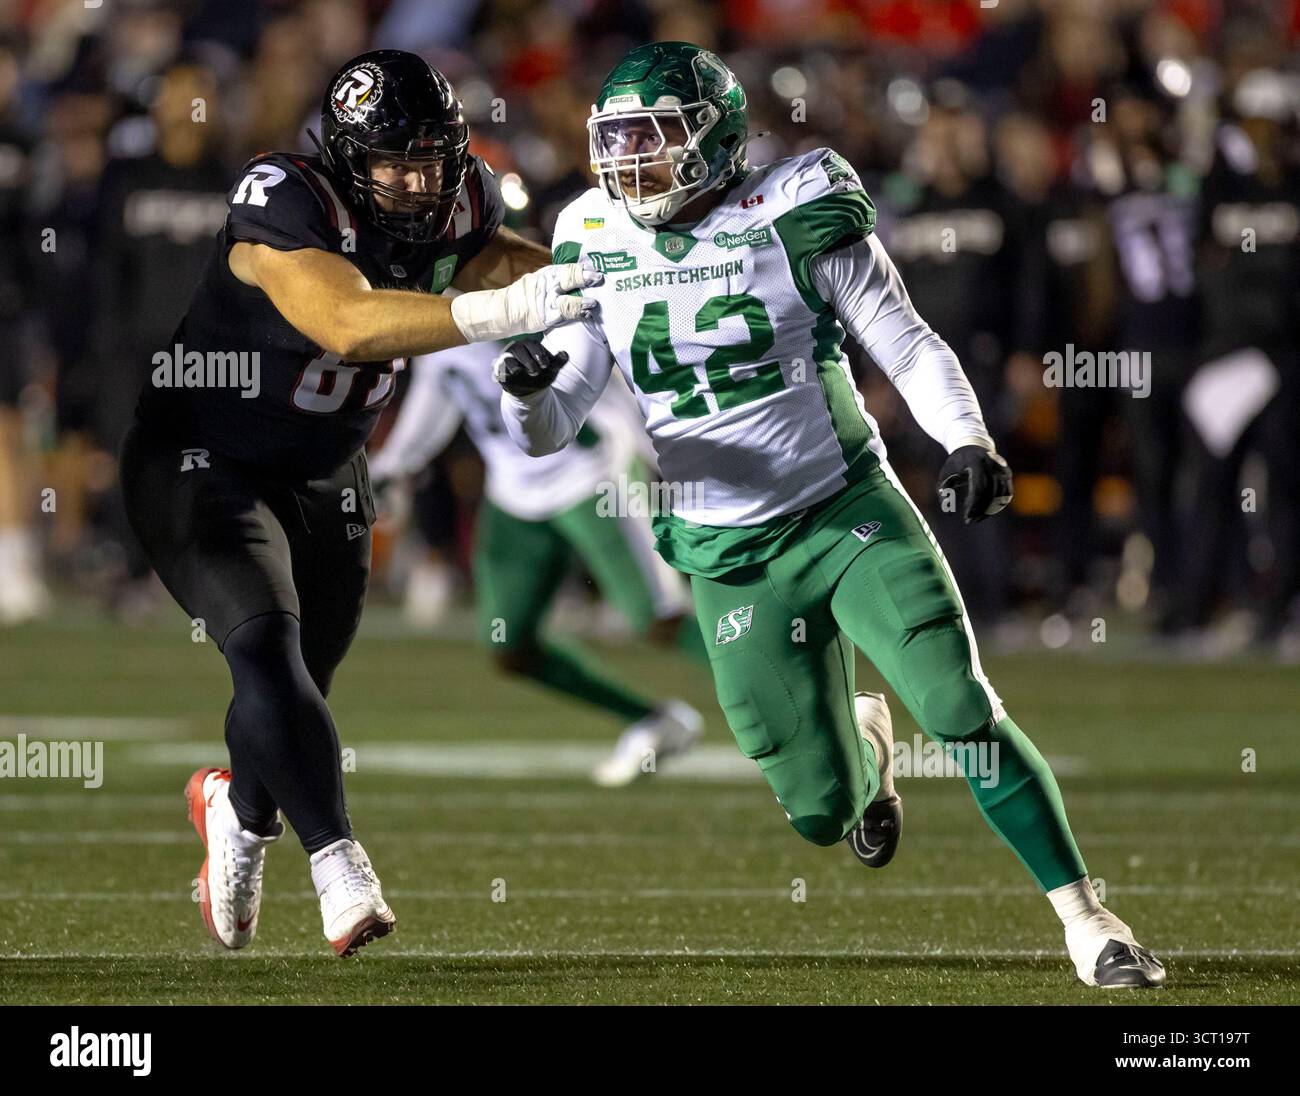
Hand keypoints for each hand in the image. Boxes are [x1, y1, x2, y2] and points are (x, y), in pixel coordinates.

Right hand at [451, 260, 601, 342]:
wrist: (505, 311)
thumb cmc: (526, 297)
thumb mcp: (540, 283)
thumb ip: (557, 281)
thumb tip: (580, 276)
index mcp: (547, 274)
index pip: (567, 268)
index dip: (582, 268)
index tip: (597, 267)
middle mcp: (546, 284)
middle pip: (568, 278)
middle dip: (584, 278)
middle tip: (599, 278)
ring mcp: (545, 301)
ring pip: (568, 299)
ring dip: (583, 301)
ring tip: (594, 303)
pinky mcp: (545, 316)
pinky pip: (563, 314)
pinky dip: (576, 313)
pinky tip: (586, 313)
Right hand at [493, 340, 569, 396]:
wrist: (530, 389)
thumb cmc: (541, 374)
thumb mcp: (552, 369)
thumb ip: (559, 361)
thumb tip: (565, 354)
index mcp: (531, 346)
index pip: (534, 346)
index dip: (541, 355)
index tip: (546, 366)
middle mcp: (519, 348)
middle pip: (522, 347)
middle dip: (530, 360)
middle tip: (536, 372)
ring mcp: (509, 357)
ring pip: (510, 355)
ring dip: (518, 364)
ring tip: (524, 372)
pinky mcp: (501, 368)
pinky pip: (501, 365)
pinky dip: (506, 369)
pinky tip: (513, 374)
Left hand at [938, 444, 1012, 524]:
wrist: (971, 444)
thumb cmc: (956, 463)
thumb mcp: (945, 473)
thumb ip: (942, 489)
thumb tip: (947, 507)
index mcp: (975, 462)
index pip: (978, 488)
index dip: (973, 505)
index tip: (966, 517)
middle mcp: (991, 464)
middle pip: (990, 493)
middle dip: (981, 509)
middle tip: (970, 520)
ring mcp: (1001, 467)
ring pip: (1000, 494)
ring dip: (990, 509)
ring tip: (977, 518)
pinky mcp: (1007, 472)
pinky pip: (1007, 492)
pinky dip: (1000, 504)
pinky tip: (989, 512)